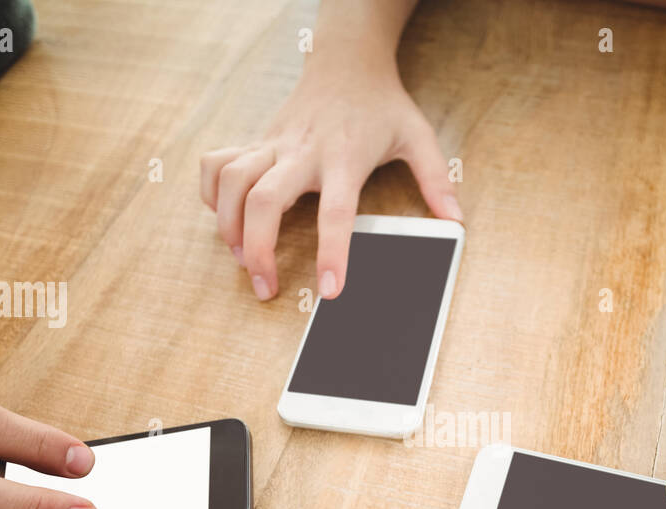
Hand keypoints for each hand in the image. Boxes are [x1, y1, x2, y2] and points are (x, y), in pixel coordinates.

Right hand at [199, 22, 459, 302]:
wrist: (348, 60)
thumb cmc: (382, 105)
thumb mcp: (418, 137)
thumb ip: (437, 180)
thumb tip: (456, 221)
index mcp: (344, 157)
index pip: (336, 212)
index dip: (332, 252)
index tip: (330, 290)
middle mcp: (302, 151)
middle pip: (265, 201)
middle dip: (258, 249)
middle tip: (264, 287)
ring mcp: (273, 144)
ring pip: (231, 182)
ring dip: (228, 226)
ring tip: (241, 260)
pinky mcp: (256, 141)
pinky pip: (216, 164)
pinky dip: (209, 193)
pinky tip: (222, 219)